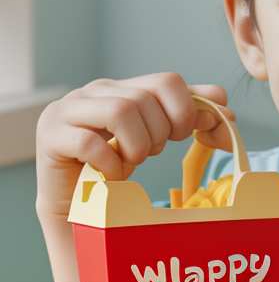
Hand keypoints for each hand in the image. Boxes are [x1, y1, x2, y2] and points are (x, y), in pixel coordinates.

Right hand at [36, 73, 233, 219]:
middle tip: (149, 154)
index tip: (183, 137)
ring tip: (130, 163)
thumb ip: (186, 117)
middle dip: (159, 135)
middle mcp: (96, 91)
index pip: (168, 80)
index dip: (185, 111)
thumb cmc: (114, 166)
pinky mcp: (52, 135)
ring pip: (121, 111)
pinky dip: (110, 165)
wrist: (73, 201)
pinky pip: (91, 143)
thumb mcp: (154, 139)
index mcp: (124, 88)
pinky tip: (110, 175)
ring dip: (136, 147)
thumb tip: (224, 102)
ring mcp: (70, 109)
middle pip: (145, 99)